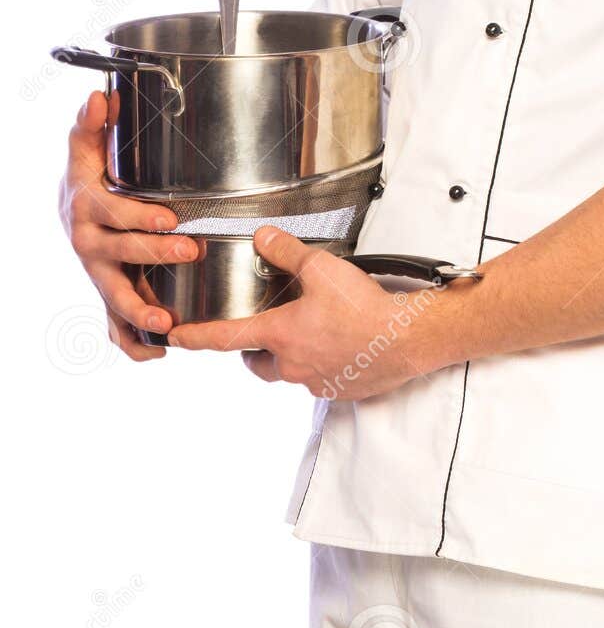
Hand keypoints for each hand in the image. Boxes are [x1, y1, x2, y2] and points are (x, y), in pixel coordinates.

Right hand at [58, 89, 195, 356]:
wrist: (68, 206)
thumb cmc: (88, 173)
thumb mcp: (86, 147)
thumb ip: (92, 124)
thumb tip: (100, 97)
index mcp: (88, 207)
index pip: (114, 213)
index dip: (140, 217)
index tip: (170, 218)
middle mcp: (89, 243)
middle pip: (120, 255)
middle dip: (155, 256)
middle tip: (190, 251)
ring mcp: (97, 271)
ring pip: (113, 295)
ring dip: (138, 310)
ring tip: (166, 321)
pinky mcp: (106, 289)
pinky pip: (112, 325)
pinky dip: (130, 342)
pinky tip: (156, 353)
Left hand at [167, 227, 456, 398]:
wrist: (404, 340)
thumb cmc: (363, 307)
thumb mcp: (322, 268)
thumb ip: (288, 252)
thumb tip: (264, 237)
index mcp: (279, 334)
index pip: (225, 337)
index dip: (196, 337)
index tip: (176, 339)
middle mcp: (290, 363)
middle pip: (257, 362)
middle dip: (253, 350)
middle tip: (262, 332)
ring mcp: (314, 381)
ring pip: (290, 370)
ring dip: (292, 355)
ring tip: (311, 333)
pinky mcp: (339, 390)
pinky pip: (320, 378)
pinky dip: (323, 363)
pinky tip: (341, 346)